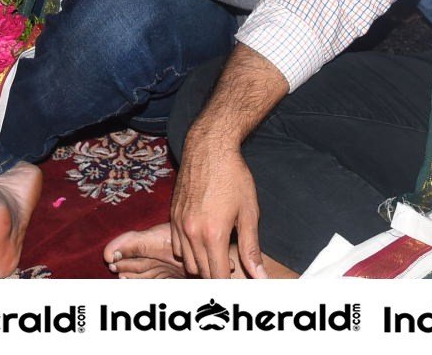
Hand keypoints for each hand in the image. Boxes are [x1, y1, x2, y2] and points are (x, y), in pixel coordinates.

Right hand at [170, 132, 265, 278]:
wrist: (209, 148)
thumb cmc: (233, 177)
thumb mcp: (249, 212)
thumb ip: (251, 247)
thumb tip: (259, 276)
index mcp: (213, 234)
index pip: (218, 276)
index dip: (230, 283)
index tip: (238, 282)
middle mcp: (192, 232)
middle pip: (201, 271)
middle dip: (217, 274)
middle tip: (232, 265)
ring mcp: (179, 224)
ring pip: (187, 261)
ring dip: (202, 264)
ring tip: (218, 254)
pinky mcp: (172, 215)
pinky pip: (176, 246)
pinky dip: (188, 251)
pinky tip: (202, 241)